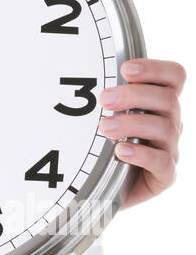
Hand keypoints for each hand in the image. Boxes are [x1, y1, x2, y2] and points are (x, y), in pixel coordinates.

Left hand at [98, 58, 185, 208]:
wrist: (104, 186)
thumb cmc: (105, 142)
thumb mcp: (106, 114)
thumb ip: (106, 97)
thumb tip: (79, 77)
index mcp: (160, 103)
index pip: (175, 76)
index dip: (155, 69)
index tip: (125, 69)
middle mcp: (170, 122)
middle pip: (168, 99)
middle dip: (134, 95)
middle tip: (104, 99)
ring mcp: (170, 149)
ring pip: (165, 128)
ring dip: (132, 124)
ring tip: (105, 127)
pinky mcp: (165, 175)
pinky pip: (163, 162)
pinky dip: (141, 155)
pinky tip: (121, 151)